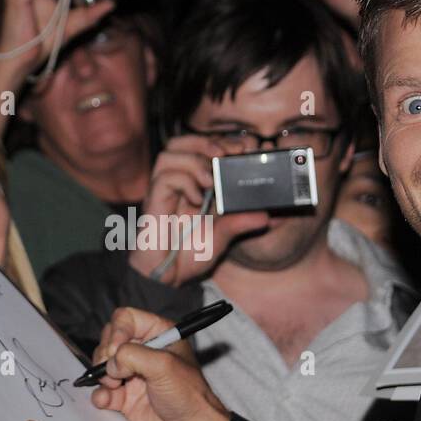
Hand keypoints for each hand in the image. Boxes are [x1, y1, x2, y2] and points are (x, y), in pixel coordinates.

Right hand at [89, 307, 230, 420]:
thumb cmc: (188, 396)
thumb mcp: (164, 366)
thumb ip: (133, 355)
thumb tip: (111, 362)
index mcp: (159, 334)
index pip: (126, 319)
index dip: (117, 332)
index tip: (116, 350)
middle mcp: (144, 350)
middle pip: (110, 339)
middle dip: (106, 354)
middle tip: (114, 370)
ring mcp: (133, 373)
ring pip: (103, 364)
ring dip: (102, 374)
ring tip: (114, 385)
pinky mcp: (125, 396)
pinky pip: (102, 390)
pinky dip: (100, 395)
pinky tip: (106, 400)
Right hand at [126, 134, 269, 284]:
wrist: (169, 279)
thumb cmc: (190, 255)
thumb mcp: (223, 236)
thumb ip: (241, 222)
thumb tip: (267, 215)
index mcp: (192, 184)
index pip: (202, 148)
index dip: (221, 142)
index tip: (244, 148)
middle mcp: (176, 182)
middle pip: (181, 142)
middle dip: (206, 142)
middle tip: (227, 154)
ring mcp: (163, 191)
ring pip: (170, 153)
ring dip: (194, 159)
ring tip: (211, 178)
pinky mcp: (153, 202)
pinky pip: (165, 178)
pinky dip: (184, 182)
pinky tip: (197, 199)